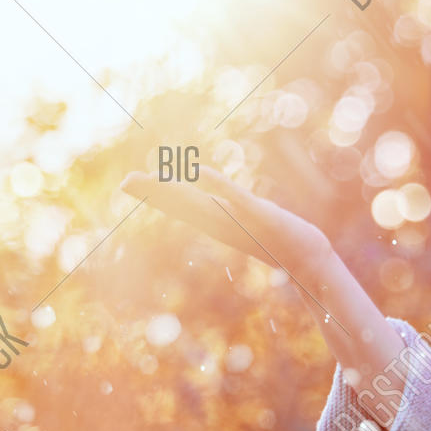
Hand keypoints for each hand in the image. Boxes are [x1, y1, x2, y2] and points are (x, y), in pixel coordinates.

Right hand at [120, 166, 331, 277]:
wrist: (306, 257)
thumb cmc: (276, 238)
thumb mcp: (245, 222)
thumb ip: (228, 211)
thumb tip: (213, 200)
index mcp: (216, 222)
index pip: (179, 204)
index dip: (154, 194)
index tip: (126, 183)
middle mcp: (223, 223)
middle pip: (183, 204)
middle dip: (155, 192)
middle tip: (125, 181)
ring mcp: (240, 220)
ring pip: (202, 203)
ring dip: (177, 190)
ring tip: (151, 177)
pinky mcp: (261, 214)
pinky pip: (238, 198)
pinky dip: (220, 185)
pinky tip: (200, 172)